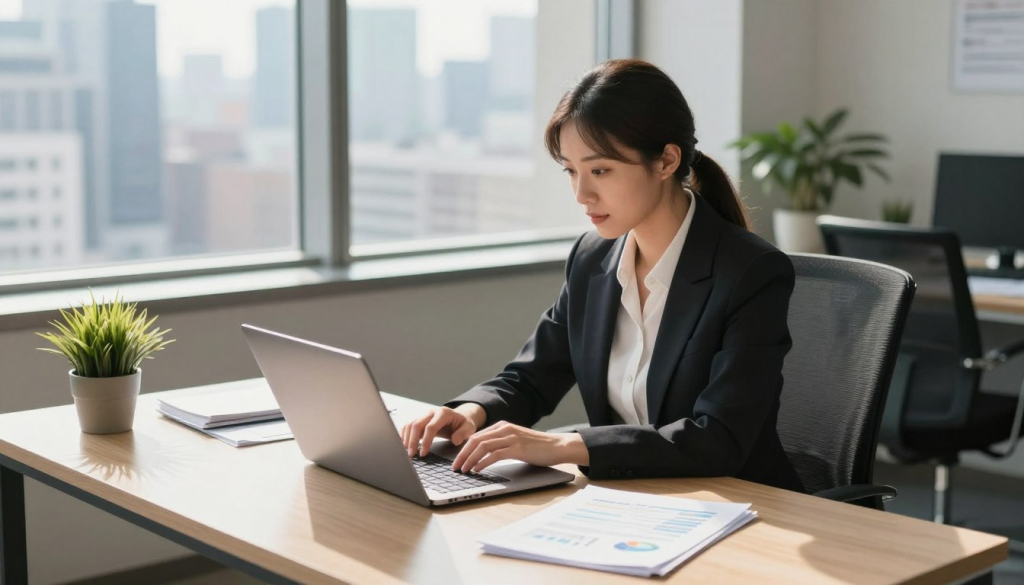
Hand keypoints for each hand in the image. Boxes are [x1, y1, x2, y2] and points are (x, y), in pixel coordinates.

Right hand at [400, 404, 482, 456]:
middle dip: (412, 440)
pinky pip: (409, 425)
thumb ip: (463, 433)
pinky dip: (404, 434)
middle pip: (417, 424)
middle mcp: (431, 412)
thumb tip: (455, 440)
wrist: (459, 417)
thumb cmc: (463, 423)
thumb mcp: (469, 428)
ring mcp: (424, 415)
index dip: (426, 441)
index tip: (423, 453)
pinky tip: (404, 444)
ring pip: (410, 425)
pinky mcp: (420, 420)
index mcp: (443, 413)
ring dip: (407, 438)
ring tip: (408, 452)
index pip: (431, 427)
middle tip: (411, 454)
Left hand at [450, 421, 588, 472]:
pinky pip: (494, 455)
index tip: (457, 460)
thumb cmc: (537, 447)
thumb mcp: (515, 441)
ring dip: (470, 459)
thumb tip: (483, 455)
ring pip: (482, 446)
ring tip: (464, 470)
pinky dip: (483, 462)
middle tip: (455, 467)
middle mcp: (505, 429)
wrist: (557, 446)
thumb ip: (500, 444)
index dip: (464, 449)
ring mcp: (511, 438)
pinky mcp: (517, 448)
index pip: (477, 436)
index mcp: (502, 426)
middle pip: (475, 440)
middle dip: (462, 454)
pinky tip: (478, 470)